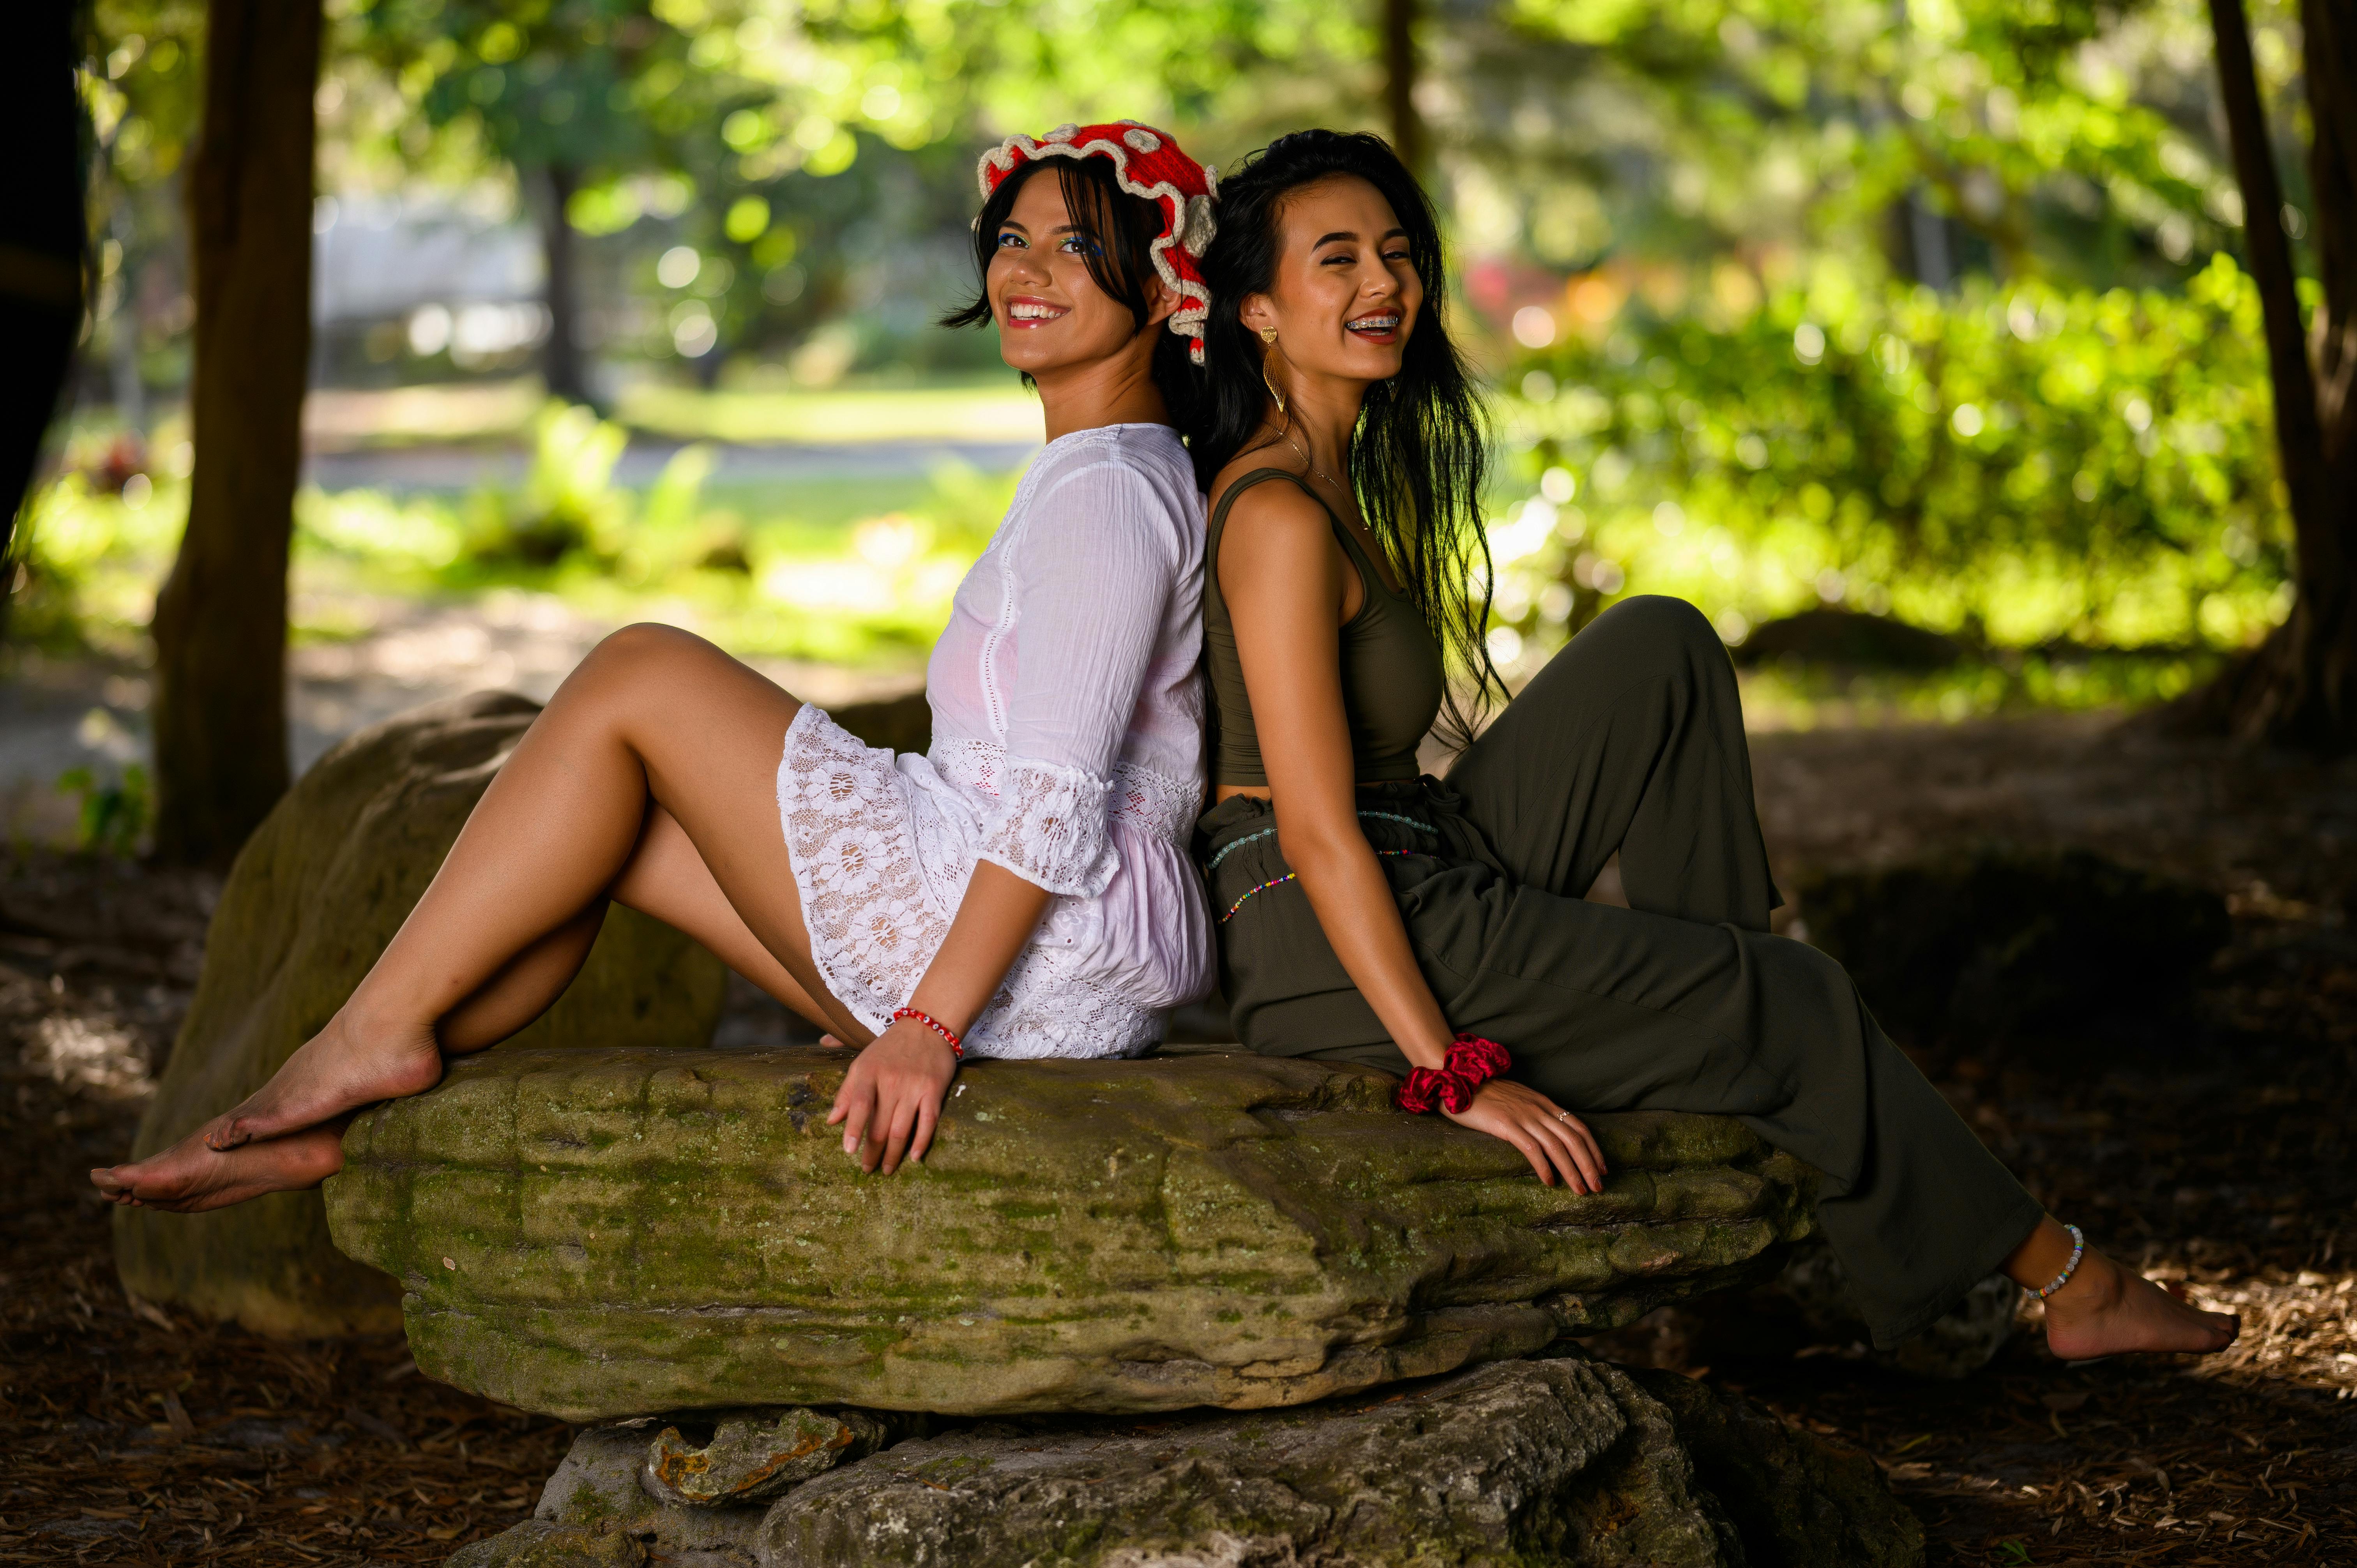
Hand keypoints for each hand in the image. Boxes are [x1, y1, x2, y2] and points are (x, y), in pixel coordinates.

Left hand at [825, 1020, 957, 1173]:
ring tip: (886, 1169)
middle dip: (872, 1152)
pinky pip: (928, 1122)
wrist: (927, 1026)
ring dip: (893, 1154)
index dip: (853, 1129)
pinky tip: (914, 1157)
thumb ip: (846, 1092)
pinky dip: (921, 1142)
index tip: (848, 1151)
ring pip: (901, 1129)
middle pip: (880, 1124)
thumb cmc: (889, 1048)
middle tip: (867, 1169)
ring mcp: (914, 1087)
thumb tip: (831, 1121)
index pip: (859, 1104)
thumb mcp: (862, 1063)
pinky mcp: (934, 1091)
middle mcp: (891, 1081)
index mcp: (869, 1072)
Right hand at [1444, 1079, 1605, 1191]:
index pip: (1578, 1126)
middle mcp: (1538, 1109)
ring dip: (1573, 1171)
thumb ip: (1533, 1113)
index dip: (1594, 1149)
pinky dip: (1544, 1167)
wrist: (1457, 1078)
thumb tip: (1547, 1133)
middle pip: (1573, 1139)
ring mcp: (1523, 1116)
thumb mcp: (1517, 1099)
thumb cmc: (1484, 1093)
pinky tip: (1550, 1181)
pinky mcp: (1505, 1125)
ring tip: (1580, 1190)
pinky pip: (1532, 1149)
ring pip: (1557, 1146)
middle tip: (1597, 1187)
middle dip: (1589, 1165)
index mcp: (1543, 1103)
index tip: (1602, 1168)